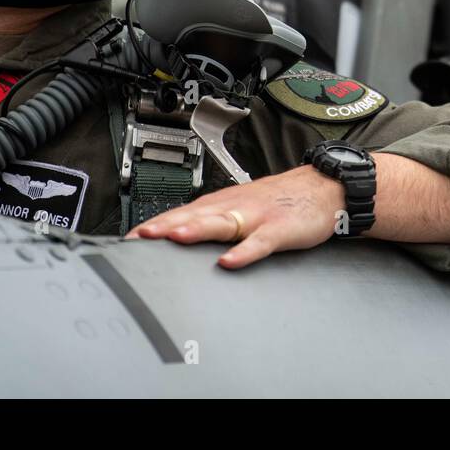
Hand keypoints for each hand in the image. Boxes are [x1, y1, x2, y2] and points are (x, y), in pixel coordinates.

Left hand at [123, 165, 345, 268]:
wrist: (322, 187)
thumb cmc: (278, 202)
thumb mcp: (240, 208)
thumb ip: (211, 222)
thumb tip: (178, 237)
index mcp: (222, 204)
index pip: (181, 214)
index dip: (154, 226)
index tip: (127, 240)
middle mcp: (234, 206)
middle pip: (194, 216)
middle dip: (165, 227)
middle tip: (138, 238)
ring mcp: (257, 217)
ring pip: (222, 223)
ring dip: (196, 230)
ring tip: (174, 238)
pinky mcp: (280, 229)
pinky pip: (260, 242)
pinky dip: (245, 251)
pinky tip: (229, 262)